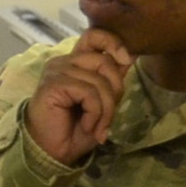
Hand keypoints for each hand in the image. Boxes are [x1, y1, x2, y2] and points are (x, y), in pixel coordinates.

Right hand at [24, 30, 134, 165]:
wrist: (54, 152)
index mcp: (75, 62)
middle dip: (115, 92)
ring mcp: (56, 71)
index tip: (126, 60)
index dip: (113, 42)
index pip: (94, 35)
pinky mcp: (53, 84)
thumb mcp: (102, 100)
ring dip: (106, 109)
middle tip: (108, 117)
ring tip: (99, 127)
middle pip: (105, 61)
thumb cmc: (75, 128)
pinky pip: (88, 92)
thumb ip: (113, 77)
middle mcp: (64, 62)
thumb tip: (132, 54)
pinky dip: (95, 113)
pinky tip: (88, 126)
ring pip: (99, 80)